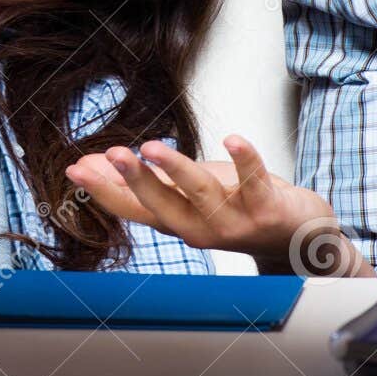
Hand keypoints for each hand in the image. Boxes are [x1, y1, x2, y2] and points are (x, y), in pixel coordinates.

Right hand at [65, 134, 373, 276]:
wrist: (300, 236)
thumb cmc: (239, 205)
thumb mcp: (188, 191)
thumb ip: (148, 178)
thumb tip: (94, 160)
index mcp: (179, 222)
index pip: (134, 208)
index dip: (105, 189)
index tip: (76, 168)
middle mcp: (202, 229)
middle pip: (162, 205)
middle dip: (134, 179)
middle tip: (110, 154)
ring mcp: (235, 222)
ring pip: (201, 194)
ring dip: (176, 169)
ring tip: (152, 146)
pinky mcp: (268, 209)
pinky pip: (254, 181)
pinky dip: (244, 160)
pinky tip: (233, 139)